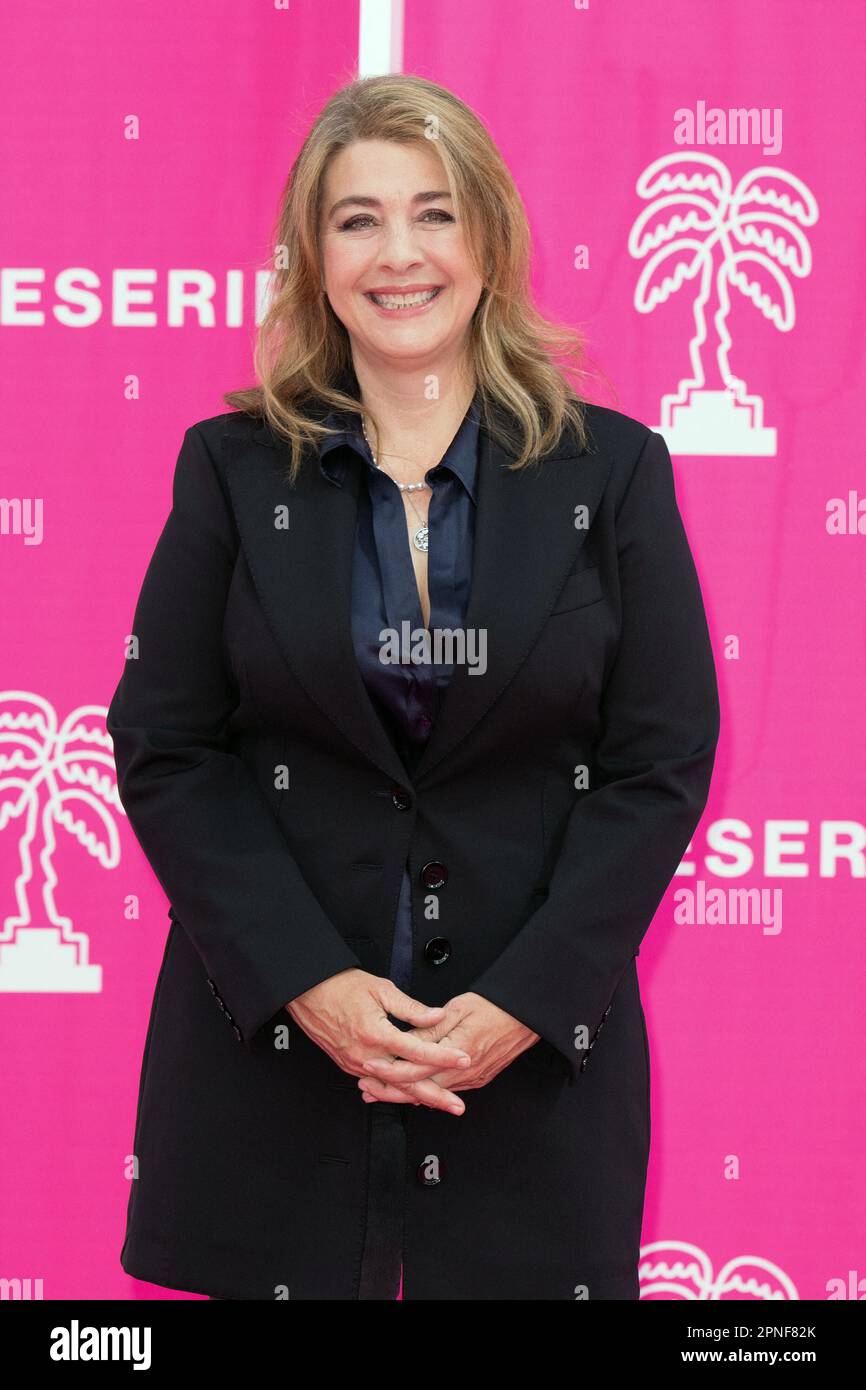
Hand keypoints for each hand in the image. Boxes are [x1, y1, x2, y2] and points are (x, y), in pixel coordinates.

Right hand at [285, 969, 471, 1091]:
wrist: (308, 991)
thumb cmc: (341, 986)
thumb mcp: (381, 989)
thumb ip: (411, 1008)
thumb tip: (437, 1017)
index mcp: (376, 1034)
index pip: (418, 1051)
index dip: (444, 1057)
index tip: (464, 1060)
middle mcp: (366, 1055)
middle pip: (407, 1082)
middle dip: (436, 1096)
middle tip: (458, 1106)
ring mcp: (355, 1064)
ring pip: (392, 1088)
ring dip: (417, 1098)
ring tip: (440, 1105)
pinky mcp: (349, 1066)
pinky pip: (377, 1084)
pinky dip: (395, 1092)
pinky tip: (410, 1096)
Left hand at [357, 992, 540, 1112]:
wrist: (525, 1016)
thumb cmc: (494, 1007)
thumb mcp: (457, 1010)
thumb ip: (429, 1028)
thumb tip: (404, 1041)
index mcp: (456, 1052)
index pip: (415, 1069)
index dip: (389, 1071)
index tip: (369, 1069)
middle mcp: (463, 1072)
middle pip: (419, 1089)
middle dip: (390, 1091)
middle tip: (367, 1089)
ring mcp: (471, 1079)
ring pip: (431, 1093)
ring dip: (404, 1094)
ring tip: (380, 1093)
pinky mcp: (476, 1080)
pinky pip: (445, 1091)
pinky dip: (425, 1092)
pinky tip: (411, 1092)